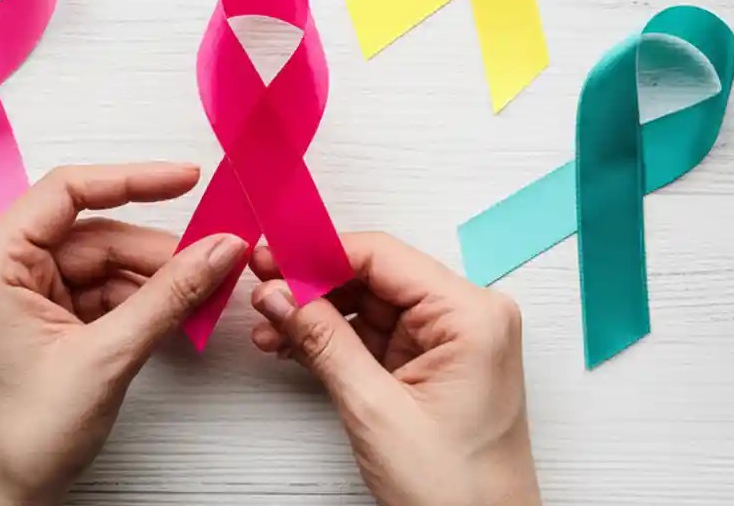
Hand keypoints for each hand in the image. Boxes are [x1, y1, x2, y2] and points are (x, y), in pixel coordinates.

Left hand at [0, 163, 247, 505]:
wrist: (1, 499)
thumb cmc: (19, 437)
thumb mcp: (106, 356)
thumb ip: (168, 295)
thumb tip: (218, 249)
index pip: (68, 192)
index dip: (133, 180)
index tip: (186, 178)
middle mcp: (0, 268)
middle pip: (94, 232)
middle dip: (157, 249)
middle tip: (216, 255)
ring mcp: (21, 294)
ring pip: (103, 263)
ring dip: (154, 278)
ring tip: (205, 289)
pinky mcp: (43, 319)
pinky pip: (100, 291)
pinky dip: (139, 300)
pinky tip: (178, 310)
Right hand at [249, 233, 539, 505]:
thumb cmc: (459, 491)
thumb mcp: (375, 410)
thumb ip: (324, 343)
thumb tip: (282, 294)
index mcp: (471, 316)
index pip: (383, 257)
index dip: (320, 252)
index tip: (271, 256)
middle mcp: (468, 318)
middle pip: (374, 277)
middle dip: (313, 284)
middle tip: (261, 288)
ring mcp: (451, 342)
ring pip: (370, 306)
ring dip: (318, 314)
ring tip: (270, 324)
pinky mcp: (433, 365)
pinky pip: (376, 336)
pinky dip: (336, 340)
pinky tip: (294, 343)